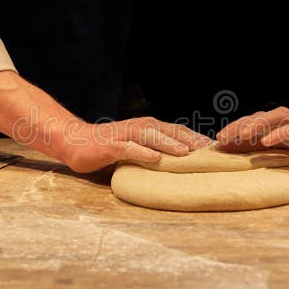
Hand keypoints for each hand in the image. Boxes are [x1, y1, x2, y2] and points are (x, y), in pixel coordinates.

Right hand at [63, 117, 211, 172]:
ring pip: (150, 137)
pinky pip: (128, 148)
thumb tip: (180, 161)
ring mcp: (125, 135)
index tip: (213, 147)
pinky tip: (154, 158)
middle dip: (188, 139)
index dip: (194, 137)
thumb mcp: (135, 146)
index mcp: (147, 127)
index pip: (175, 130)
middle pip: (167, 131)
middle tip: (207, 149)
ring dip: (169, 143)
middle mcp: (138, 127)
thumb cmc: (109, 146)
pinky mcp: (111, 145)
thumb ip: (154, 149)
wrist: (76, 142)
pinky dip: (142, 152)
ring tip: (186, 152)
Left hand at [215, 107, 288, 179]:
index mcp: (285, 135)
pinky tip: (266, 142)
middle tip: (218, 141)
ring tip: (236, 137)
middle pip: (259, 120)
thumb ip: (280, 166)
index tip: (216, 147)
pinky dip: (280, 134)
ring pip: (274, 118)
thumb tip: (252, 180)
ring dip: (253, 126)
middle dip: (237, 128)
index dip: (235, 135)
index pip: (255, 129)